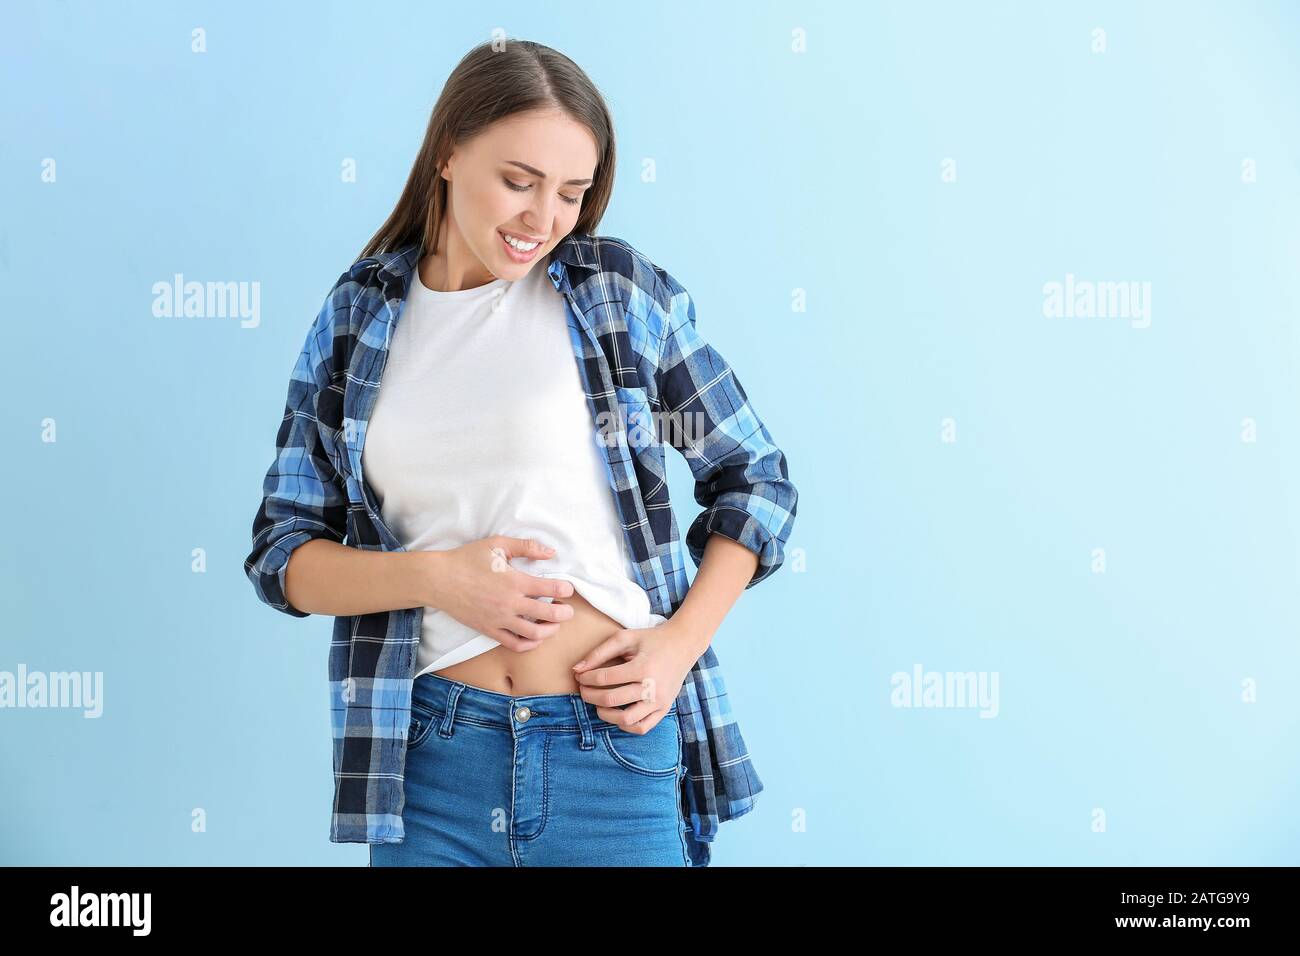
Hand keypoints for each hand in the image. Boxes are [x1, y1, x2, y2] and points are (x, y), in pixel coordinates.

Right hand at [424, 535, 574, 651]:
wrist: (439, 580)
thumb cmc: (468, 559)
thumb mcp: (498, 544)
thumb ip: (526, 546)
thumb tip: (551, 552)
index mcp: (514, 581)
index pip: (550, 589)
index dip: (565, 590)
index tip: (568, 589)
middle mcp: (510, 603)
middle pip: (548, 615)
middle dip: (564, 614)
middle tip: (568, 611)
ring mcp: (500, 620)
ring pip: (533, 634)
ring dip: (550, 631)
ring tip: (554, 625)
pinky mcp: (489, 630)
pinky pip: (514, 644)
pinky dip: (529, 644)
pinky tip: (535, 637)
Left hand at [570, 621, 699, 731]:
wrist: (683, 645)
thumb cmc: (652, 639)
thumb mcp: (625, 638)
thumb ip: (600, 652)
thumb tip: (577, 669)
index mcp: (642, 667)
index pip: (605, 678)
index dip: (586, 678)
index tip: (580, 676)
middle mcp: (652, 687)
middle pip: (611, 700)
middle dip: (590, 696)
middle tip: (583, 690)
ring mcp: (660, 701)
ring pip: (626, 720)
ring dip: (605, 714)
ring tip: (599, 704)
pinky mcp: (664, 709)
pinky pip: (642, 727)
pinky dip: (626, 725)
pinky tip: (617, 714)